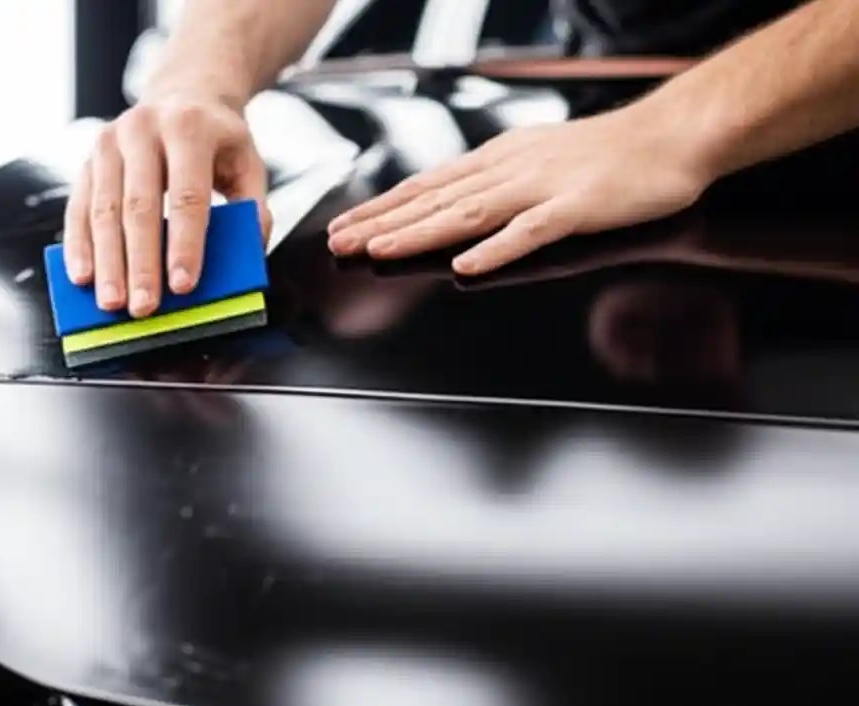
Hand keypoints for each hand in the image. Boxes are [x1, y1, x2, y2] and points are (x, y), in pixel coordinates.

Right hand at [63, 92, 270, 317]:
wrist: (183, 94)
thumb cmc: (217, 140)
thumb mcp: (248, 163)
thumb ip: (253, 208)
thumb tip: (246, 254)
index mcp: (189, 128)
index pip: (187, 195)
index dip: (185, 243)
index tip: (183, 285)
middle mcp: (143, 129)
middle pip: (139, 206)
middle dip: (140, 263)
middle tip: (143, 307)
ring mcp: (109, 142)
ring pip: (103, 210)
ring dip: (106, 262)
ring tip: (112, 303)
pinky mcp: (88, 159)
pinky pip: (78, 207)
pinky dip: (78, 245)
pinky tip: (83, 277)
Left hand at [326, 106, 712, 275]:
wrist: (670, 134)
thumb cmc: (607, 152)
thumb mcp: (536, 156)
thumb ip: (493, 178)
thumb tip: (449, 197)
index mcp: (498, 160)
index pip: (428, 186)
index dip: (383, 208)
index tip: (344, 226)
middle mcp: (510, 170)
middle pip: (435, 200)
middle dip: (382, 223)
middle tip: (339, 243)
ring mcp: (542, 188)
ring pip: (469, 214)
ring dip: (420, 233)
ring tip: (380, 250)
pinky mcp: (576, 207)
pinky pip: (531, 232)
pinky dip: (497, 249)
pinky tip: (466, 266)